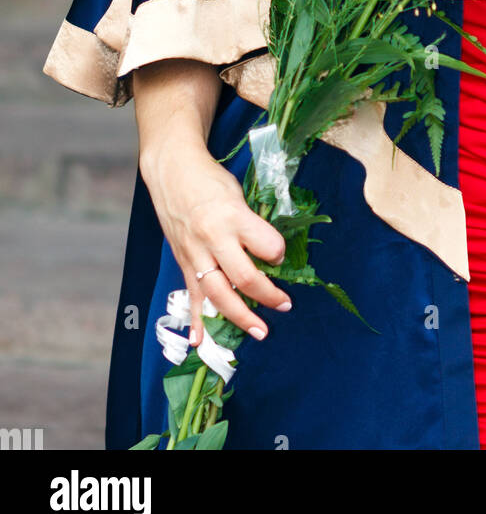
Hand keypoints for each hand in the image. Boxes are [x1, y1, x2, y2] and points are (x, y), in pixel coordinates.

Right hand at [141, 139, 291, 347]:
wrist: (172, 171)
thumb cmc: (210, 180)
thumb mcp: (238, 194)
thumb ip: (253, 224)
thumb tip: (272, 254)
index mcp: (233, 215)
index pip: (267, 245)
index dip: (280, 254)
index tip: (281, 255)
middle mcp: (213, 237)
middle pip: (244, 277)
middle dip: (268, 295)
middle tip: (285, 305)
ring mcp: (195, 253)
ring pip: (218, 294)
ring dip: (240, 316)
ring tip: (259, 331)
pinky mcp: (183, 262)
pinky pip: (190, 296)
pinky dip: (196, 320)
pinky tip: (200, 341)